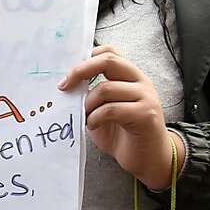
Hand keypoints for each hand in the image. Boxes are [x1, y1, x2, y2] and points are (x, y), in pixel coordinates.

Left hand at [62, 44, 185, 189]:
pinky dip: (94, 118)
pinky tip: (92, 125)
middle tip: (63, 87)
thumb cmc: (121, 133)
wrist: (146, 158)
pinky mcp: (145, 114)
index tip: (68, 74)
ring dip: (87, 104)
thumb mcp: (102, 109)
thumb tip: (64, 85)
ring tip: (85, 117)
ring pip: (106, 88)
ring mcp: (146, 96)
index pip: (110, 52)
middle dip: (81, 71)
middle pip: (109, 61)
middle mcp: (140, 81)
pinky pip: (111, 109)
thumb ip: (91, 94)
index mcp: (129, 77)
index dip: (87, 58)